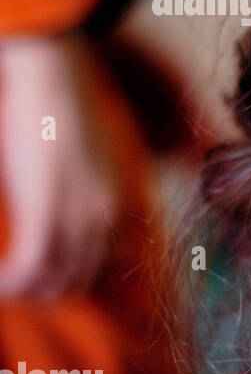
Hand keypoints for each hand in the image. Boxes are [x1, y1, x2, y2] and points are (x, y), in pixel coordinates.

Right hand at [0, 33, 119, 298]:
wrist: (54, 83)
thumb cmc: (61, 115)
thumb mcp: (84, 164)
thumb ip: (81, 193)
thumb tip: (59, 207)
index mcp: (117, 205)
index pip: (102, 264)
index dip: (70, 278)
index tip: (43, 279)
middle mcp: (106, 217)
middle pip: (80, 279)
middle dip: (46, 290)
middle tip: (16, 286)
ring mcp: (79, 217)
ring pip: (55, 279)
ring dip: (26, 289)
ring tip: (4, 286)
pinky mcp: (48, 212)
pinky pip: (31, 266)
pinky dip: (11, 283)